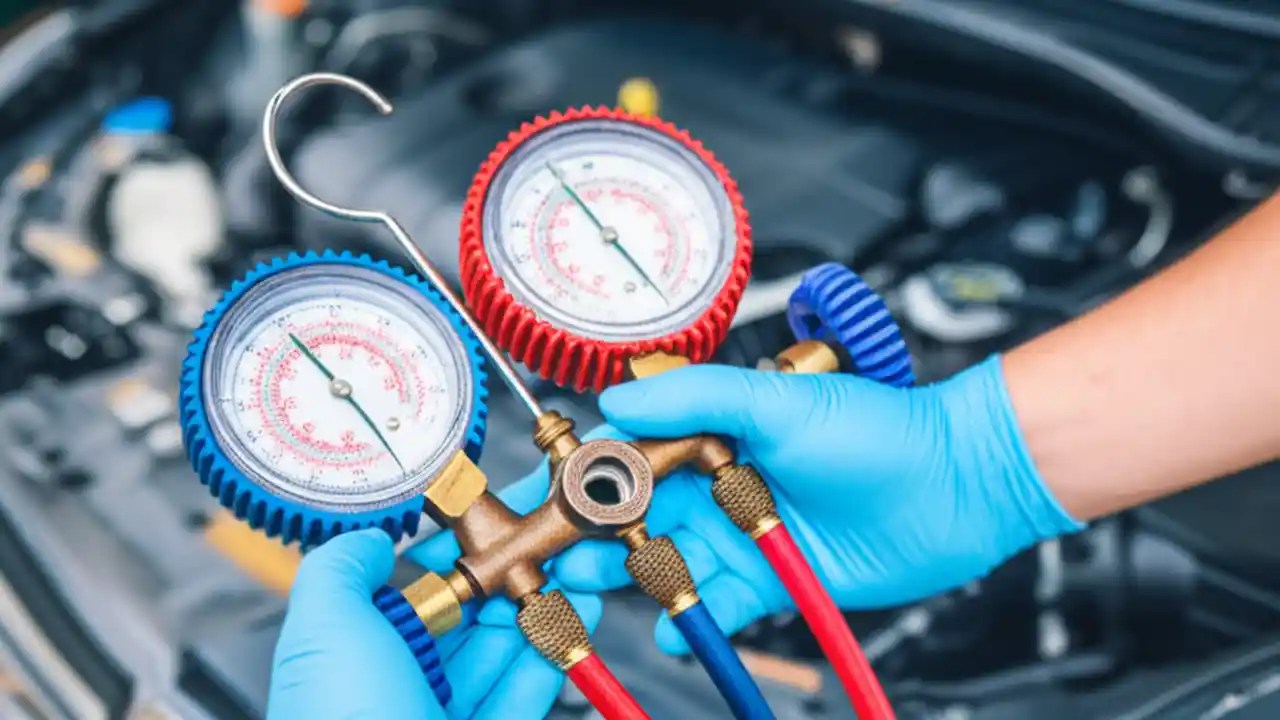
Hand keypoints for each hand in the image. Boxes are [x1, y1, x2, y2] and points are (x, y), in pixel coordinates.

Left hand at [269, 528, 601, 718]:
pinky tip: (572, 617)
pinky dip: (551, 653)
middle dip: (513, 575)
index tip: (495, 516)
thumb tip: (373, 540)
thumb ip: (343, 569)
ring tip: (576, 571)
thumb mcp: (326, 627)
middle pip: (469, 616)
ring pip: (502, 651)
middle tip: (551, 542)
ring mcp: (443, 716)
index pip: (416, 585)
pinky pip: (523, 692)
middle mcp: (400, 684)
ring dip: (541, 607)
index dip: (460, 548)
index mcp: (358, 653)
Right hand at [549, 356, 1079, 654]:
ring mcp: (739, 533)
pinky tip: (668, 628)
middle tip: (544, 554)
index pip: (628, 457)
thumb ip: (696, 397)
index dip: (582, 479)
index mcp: (709, 435)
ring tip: (583, 591)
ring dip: (626, 577)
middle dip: (586, 535)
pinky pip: (715, 605)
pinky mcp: (767, 579)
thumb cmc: (877, 430)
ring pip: (665, 561)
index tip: (540, 498)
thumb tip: (616, 400)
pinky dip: (689, 619)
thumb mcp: (779, 402)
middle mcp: (716, 484)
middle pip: (634, 516)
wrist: (955, 484)